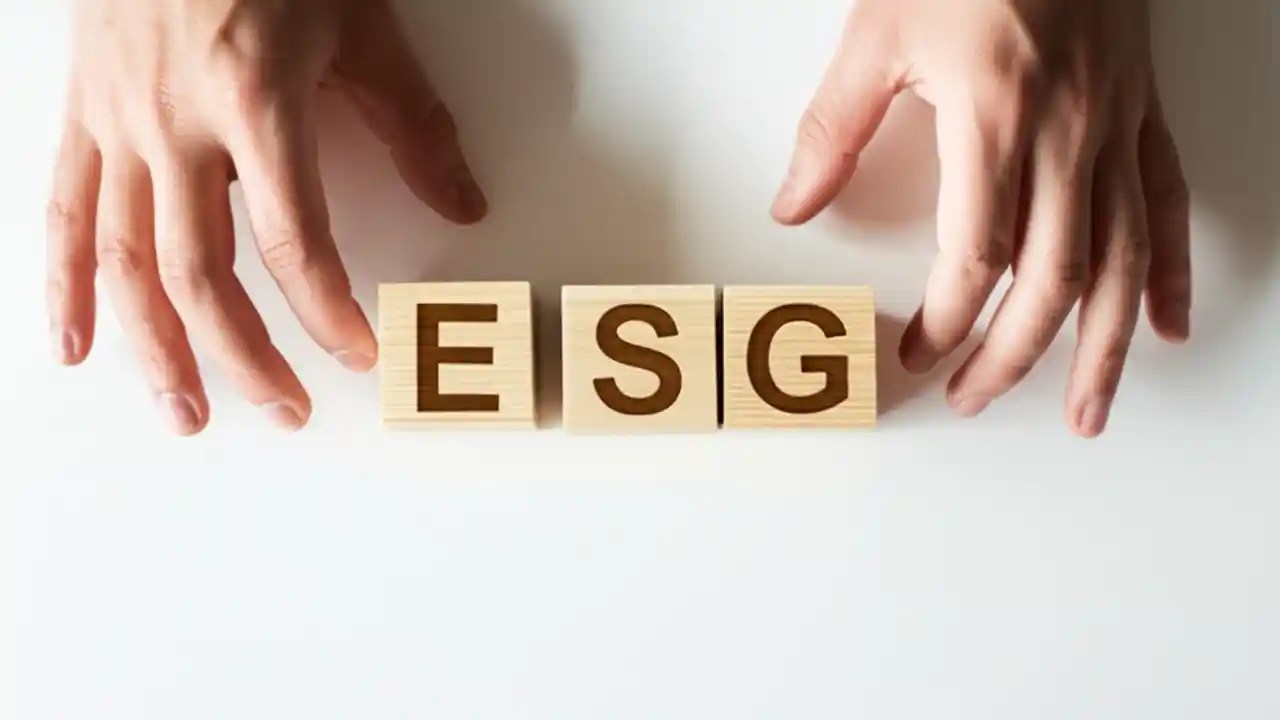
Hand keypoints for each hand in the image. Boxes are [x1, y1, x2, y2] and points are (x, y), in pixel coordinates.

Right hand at [47, 0, 486, 434]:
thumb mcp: (362, 28)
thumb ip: (414, 125)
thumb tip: (465, 206)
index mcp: (255, 101)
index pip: (295, 238)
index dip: (328, 310)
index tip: (357, 353)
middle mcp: (174, 122)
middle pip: (201, 271)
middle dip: (245, 354)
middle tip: (285, 410)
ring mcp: (116, 121)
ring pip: (125, 260)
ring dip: (155, 348)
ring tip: (186, 414)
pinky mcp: (79, 113)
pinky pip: (61, 211)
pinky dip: (63, 285)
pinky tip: (74, 347)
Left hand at [772, 0, 1189, 436]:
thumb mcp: (877, 31)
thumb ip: (832, 128)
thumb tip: (793, 205)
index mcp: (996, 120)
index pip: (975, 259)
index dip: (946, 322)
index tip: (916, 354)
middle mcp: (1067, 135)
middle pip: (1054, 281)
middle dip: (1012, 357)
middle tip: (974, 399)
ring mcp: (1114, 128)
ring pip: (1123, 262)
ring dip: (1103, 349)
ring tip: (1087, 412)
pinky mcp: (1140, 114)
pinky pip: (1165, 205)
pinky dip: (1170, 273)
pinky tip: (1163, 326)